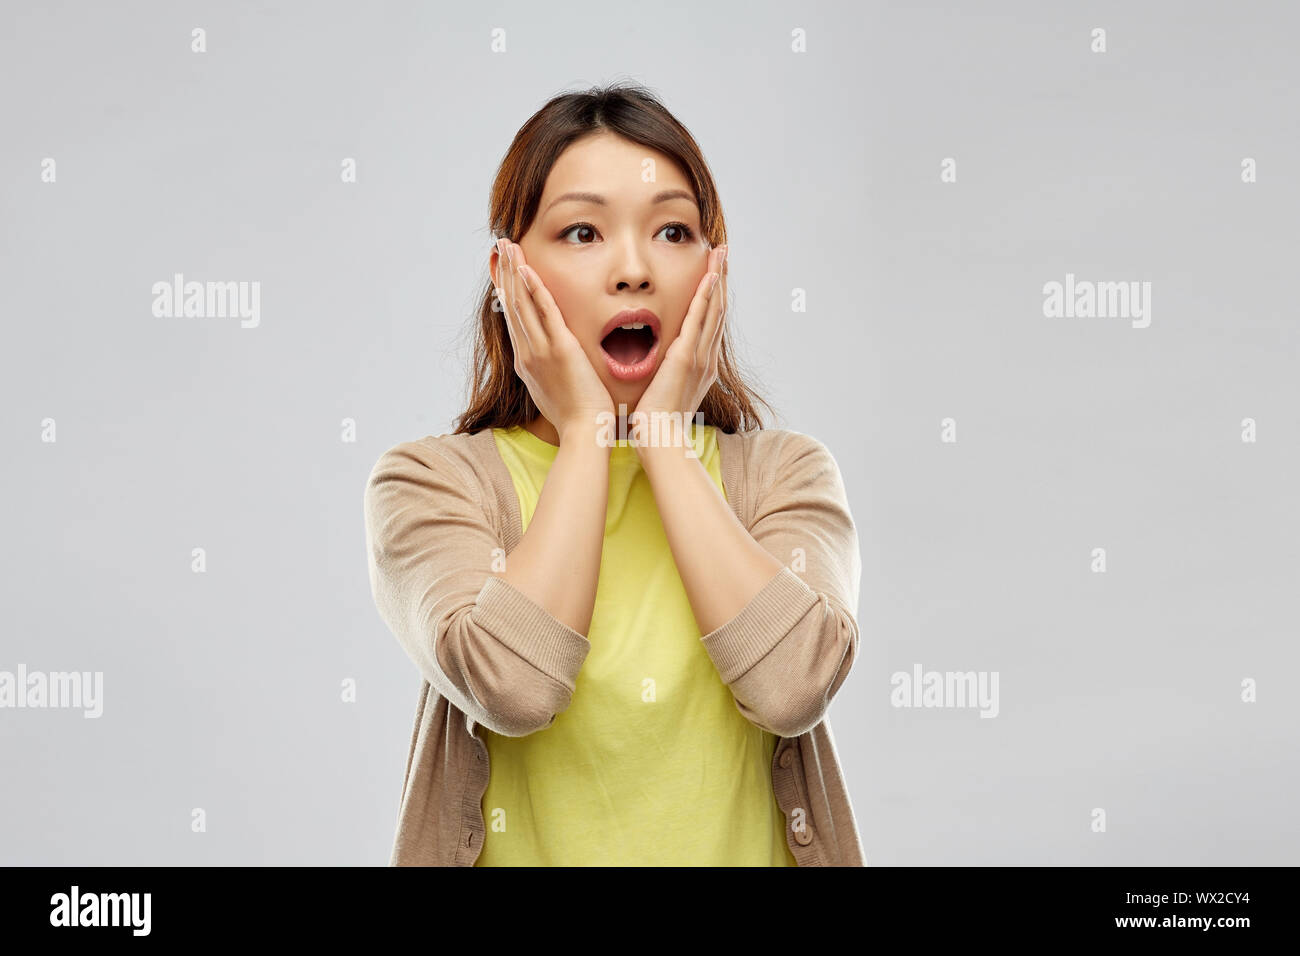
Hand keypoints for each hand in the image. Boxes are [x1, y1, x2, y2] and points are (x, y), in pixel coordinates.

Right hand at [493, 239, 613, 440]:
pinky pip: (545, 313)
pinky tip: (528, 270)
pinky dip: (535, 290)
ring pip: (523, 303)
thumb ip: (552, 374)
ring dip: (516, 271)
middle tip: (500, 245)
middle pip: (512, 305)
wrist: (584, 433)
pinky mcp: (560, 350)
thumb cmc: (576, 417)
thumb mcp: (556, 391)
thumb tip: (554, 368)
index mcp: (527, 362)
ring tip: (508, 245)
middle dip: (506, 272)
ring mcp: (540, 351)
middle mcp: (528, 353)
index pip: (513, 319)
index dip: (507, 291)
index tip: (503, 270)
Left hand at [631, 244, 727, 439]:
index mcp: (701, 367)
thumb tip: (657, 373)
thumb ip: (664, 379)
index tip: (714, 275)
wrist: (661, 440)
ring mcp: (699, 357)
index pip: (709, 324)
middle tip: (723, 253)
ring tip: (720, 254)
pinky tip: (709, 277)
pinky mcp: (686, 358)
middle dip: (720, 279)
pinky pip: (698, 320)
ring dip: (717, 279)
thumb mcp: (665, 395)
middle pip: (717, 310)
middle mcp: (706, 359)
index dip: (713, 297)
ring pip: (712, 309)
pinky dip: (705, 297)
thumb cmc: (658, 424)